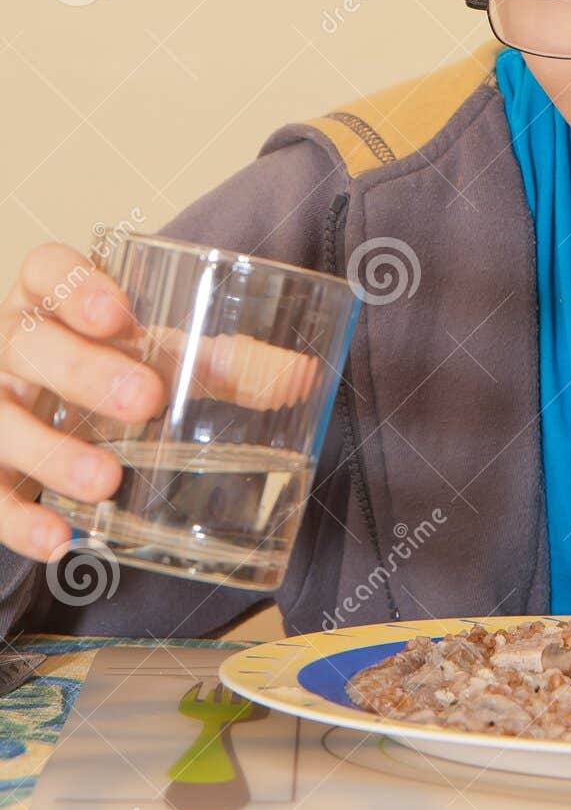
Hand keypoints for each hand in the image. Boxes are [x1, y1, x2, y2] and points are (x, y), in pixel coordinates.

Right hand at [0, 242, 319, 564]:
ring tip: (107, 480)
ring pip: (0, 421)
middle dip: (82, 371)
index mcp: (52, 301)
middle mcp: (12, 346)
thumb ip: (222, 363)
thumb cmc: (113, 371)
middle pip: (26, 342)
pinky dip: (19, 520)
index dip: (74, 286)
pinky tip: (61, 539)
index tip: (120, 313)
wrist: (49, 418)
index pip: (45, 270)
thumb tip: (300, 377)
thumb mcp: (159, 358)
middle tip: (146, 400)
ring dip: (52, 452)